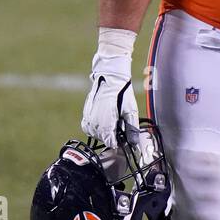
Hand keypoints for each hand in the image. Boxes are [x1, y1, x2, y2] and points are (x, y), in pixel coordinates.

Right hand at [81, 29, 140, 147]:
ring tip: (112, 120)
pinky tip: (103, 120)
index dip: (117, 143)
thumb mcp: (130, 111)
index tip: (122, 140)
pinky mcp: (85, 113)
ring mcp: (88, 118)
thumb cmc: (122, 92)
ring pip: (94, 134)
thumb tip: (134, 143)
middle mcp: (95, 122)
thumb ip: (131, 129)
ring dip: (103, 132)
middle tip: (119, 126)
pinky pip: (88, 127)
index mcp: (107, 123)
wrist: (109, 77)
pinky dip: (95, 127)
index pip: (110, 142)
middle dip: (111, 136)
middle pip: (103, 139)